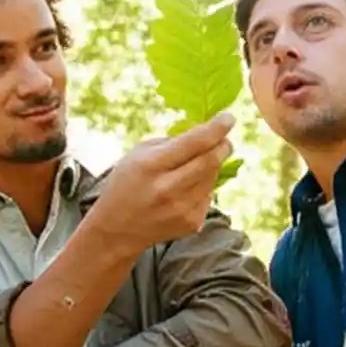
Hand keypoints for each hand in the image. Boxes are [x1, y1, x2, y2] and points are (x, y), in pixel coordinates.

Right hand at [87, 112, 234, 254]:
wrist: (116, 229)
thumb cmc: (126, 183)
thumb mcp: (138, 154)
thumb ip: (171, 141)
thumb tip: (205, 132)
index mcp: (152, 165)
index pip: (195, 142)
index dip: (217, 127)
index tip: (229, 117)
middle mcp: (168, 189)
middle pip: (211, 160)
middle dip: (222, 146)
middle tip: (224, 140)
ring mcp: (182, 209)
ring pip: (212, 178)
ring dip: (211, 167)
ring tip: (193, 167)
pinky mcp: (191, 223)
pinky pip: (208, 196)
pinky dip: (203, 187)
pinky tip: (184, 191)